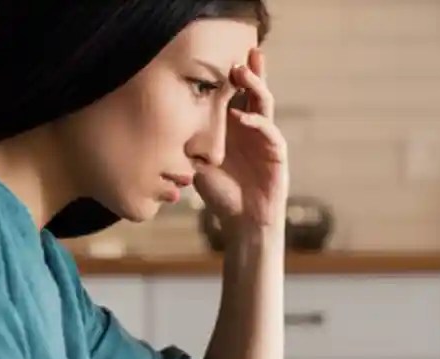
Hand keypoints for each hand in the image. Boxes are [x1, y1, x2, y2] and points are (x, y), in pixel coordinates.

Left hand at [193, 47, 288, 232]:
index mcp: (233, 126)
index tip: (215, 56)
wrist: (241, 221)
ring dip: (255, 86)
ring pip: (265, 102)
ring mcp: (266, 137)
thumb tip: (163, 126)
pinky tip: (241, 117)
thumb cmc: (220, 193)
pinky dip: (256, 121)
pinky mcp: (276, 152)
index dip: (228, 74)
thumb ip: (188, 143)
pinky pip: (269, 130)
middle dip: (247, 71)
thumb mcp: (196, 163)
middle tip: (237, 56)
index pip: (233, 93)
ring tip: (243, 73)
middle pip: (253, 90)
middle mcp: (251, 126)